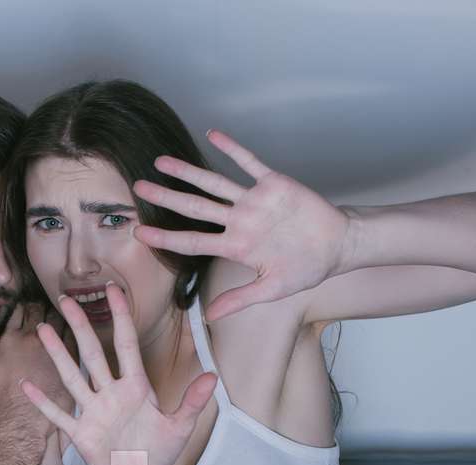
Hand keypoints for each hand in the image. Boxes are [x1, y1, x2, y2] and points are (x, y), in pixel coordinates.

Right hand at [0, 302, 69, 419]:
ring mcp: (54, 350)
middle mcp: (33, 339)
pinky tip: (74, 335)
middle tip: (43, 306)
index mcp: (10, 338)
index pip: (19, 310)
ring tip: (63, 314)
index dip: (22, 305)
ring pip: (61, 322)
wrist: (18, 422)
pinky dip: (74, 335)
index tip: (24, 305)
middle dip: (42, 306)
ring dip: (61, 316)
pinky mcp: (71, 365)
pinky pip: (75, 342)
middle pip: (40, 311)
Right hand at [18, 282, 216, 464]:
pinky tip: (28, 385)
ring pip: (72, 376)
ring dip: (58, 353)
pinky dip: (44, 401)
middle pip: (93, 353)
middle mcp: (111, 394)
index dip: (121, 316)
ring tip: (44, 329)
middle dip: (81, 325)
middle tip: (67, 298)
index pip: (127, 344)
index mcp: (136, 388)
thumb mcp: (180, 428)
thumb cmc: (156, 455)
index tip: (113, 290)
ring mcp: (93, 412)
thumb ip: (193, 402)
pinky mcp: (81, 433)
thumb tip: (213, 377)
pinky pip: (59, 415)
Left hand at [131, 128, 352, 321]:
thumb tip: (209, 316)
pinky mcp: (273, 183)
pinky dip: (232, 149)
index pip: (192, 241)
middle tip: (137, 189)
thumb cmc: (305, 268)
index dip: (165, 238)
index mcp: (235, 246)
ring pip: (214, 183)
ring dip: (188, 172)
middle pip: (194, 207)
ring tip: (161, 162)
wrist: (337, 246)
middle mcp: (238, 221)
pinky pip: (249, 162)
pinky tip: (213, 135)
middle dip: (166, 198)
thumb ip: (240, 299)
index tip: (139, 234)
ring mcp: (253, 201)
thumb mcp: (272, 289)